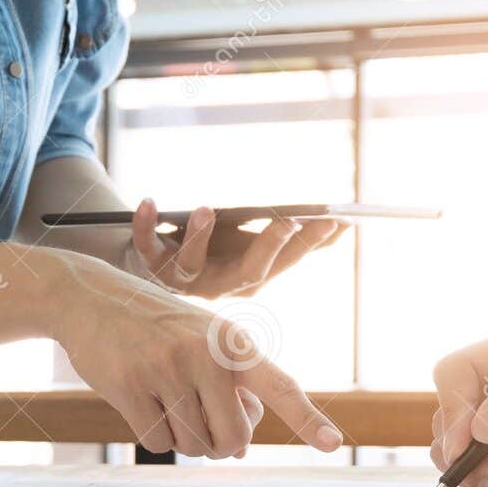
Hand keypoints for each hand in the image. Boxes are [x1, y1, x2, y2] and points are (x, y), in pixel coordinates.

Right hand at [48, 250, 342, 458]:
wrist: (93, 297)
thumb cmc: (158, 327)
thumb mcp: (203, 344)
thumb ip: (231, 390)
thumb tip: (241, 447)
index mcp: (234, 342)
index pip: (280, 385)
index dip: (307, 418)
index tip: (333, 444)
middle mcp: (205, 353)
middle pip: (231, 438)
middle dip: (219, 444)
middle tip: (204, 429)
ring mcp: (166, 369)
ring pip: (192, 445)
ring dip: (183, 439)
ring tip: (168, 402)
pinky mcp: (130, 386)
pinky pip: (157, 443)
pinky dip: (154, 435)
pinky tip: (142, 404)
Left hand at [127, 199, 343, 299]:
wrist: (154, 266)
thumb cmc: (213, 251)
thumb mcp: (252, 245)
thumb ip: (291, 240)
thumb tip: (343, 227)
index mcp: (249, 277)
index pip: (286, 263)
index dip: (310, 244)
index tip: (334, 220)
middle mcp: (219, 284)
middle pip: (248, 272)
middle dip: (269, 247)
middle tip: (289, 220)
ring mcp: (183, 279)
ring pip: (191, 266)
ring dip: (200, 237)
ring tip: (207, 208)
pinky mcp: (150, 266)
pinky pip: (145, 247)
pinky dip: (144, 226)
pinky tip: (148, 202)